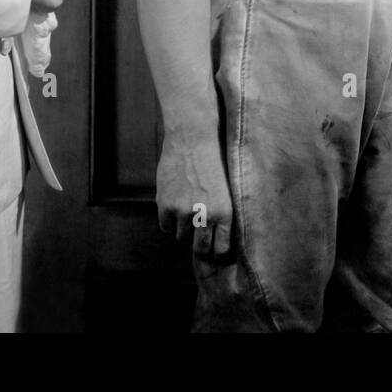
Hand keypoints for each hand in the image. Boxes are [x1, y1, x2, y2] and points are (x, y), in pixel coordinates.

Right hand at [156, 134, 233, 261]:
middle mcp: (205, 216)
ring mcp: (183, 212)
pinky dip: (169, 220)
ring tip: (187, 214)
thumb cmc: (213, 161)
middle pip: (200, 248)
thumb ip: (221, 214)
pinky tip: (174, 206)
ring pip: (181, 238)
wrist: (193, 138)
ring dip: (183, 230)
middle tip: (198, 238)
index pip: (221, 249)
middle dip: (199, 246)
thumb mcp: (226, 189)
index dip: (216, 252)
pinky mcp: (166, 205)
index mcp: (225, 213)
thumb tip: (216, 239)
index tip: (214, 250)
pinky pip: (166, 226)